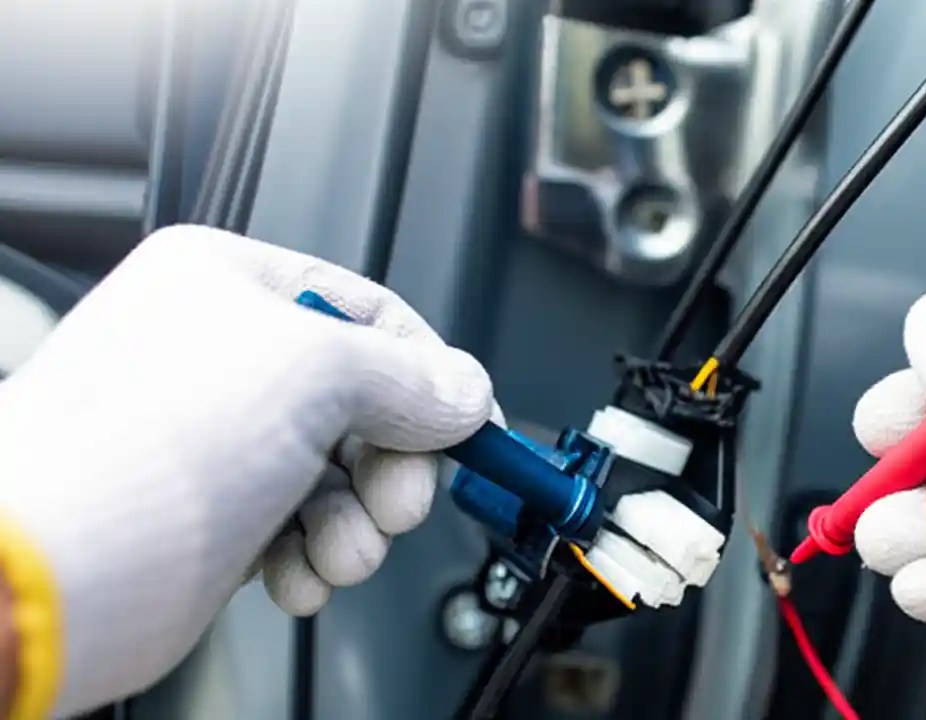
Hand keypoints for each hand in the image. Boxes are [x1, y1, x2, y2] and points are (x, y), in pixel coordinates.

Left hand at [0, 226, 493, 715]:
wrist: (59, 570)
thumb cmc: (145, 448)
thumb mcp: (316, 370)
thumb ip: (410, 378)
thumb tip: (463, 392)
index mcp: (227, 286)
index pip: (368, 311)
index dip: (432, 369)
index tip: (472, 423)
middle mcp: (220, 358)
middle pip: (362, 401)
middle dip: (394, 462)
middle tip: (400, 500)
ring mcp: (215, 441)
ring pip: (337, 476)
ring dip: (358, 524)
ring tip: (344, 550)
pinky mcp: (211, 516)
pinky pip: (298, 530)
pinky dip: (315, 559)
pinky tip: (301, 575)